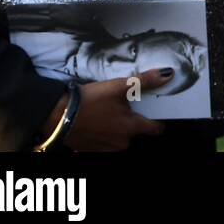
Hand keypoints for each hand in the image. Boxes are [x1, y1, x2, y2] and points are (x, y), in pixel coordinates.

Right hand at [40, 67, 171, 151]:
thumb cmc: (91, 101)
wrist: (57, 116)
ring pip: (121, 136)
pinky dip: (106, 130)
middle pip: (137, 132)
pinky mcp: (92, 149)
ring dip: (119, 124)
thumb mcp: (120, 86)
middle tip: (128, 103)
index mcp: (131, 129)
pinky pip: (106, 139)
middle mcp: (121, 143)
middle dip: (135, 119)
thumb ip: (145, 81)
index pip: (155, 129)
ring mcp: (106, 148)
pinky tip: (99, 117)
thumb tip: (167, 75)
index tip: (158, 109)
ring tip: (111, 109)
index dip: (159, 119)